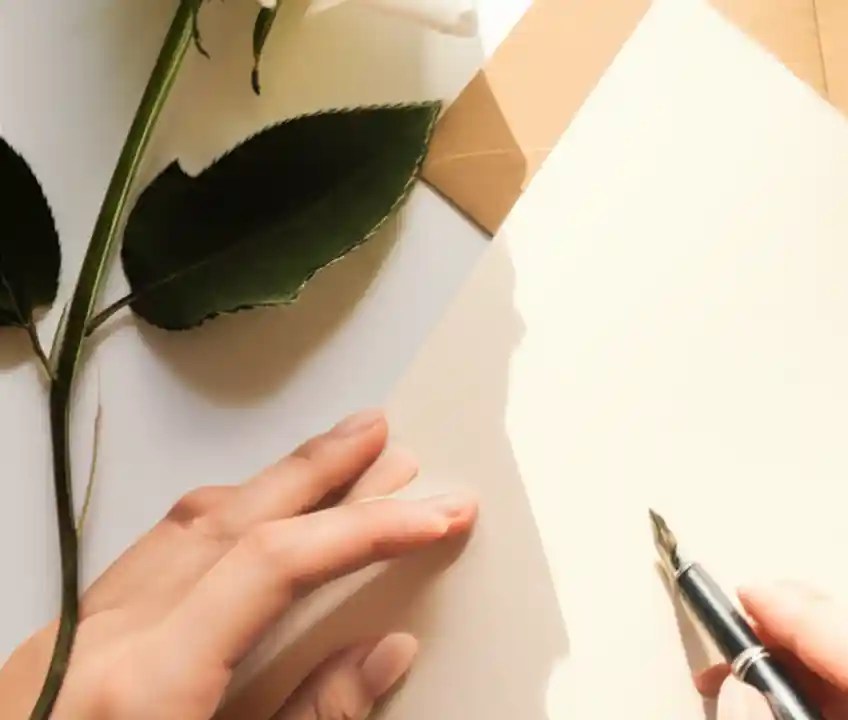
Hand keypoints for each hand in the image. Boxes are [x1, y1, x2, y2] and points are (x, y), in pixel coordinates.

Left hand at [0, 409, 476, 719]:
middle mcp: (100, 641)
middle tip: (381, 437)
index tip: (432, 513)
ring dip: (266, 488)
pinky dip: (210, 523)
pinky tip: (241, 520)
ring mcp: (69, 637)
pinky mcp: (55, 647)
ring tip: (327, 463)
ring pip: (182, 528)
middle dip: (316, 469)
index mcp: (147, 685)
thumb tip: (385, 652)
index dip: (364, 528)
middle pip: (229, 520)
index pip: (274, 565)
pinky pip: (145, 556)